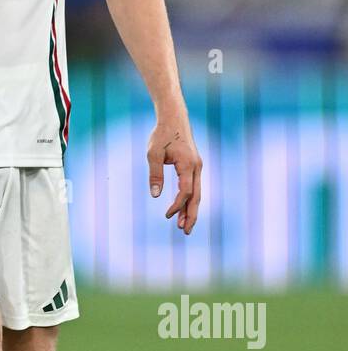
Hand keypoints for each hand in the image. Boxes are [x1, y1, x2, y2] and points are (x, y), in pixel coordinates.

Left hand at [147, 117, 201, 234]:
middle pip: (196, 196)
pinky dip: (189, 199)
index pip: (186, 191)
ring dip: (190, 209)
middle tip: (185, 232)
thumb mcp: (153, 153)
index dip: (177, 205)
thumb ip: (155, 174)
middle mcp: (197, 167)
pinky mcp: (194, 166)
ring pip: (197, 193)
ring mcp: (197, 167)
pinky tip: (183, 209)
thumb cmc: (162, 134)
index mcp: (188, 164)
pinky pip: (194, 187)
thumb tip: (155, 196)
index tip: (167, 215)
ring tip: (184, 226)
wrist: (174, 118)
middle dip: (191, 215)